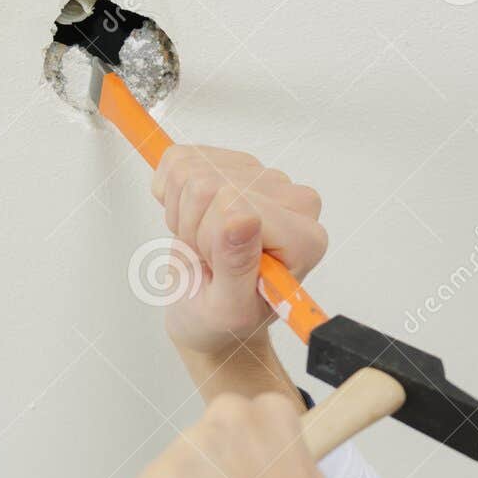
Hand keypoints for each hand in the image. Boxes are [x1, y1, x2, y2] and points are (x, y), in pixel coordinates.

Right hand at [149, 146, 327, 355]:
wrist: (208, 311)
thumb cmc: (223, 318)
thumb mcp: (230, 309)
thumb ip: (238, 266)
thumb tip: (243, 218)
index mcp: (304, 237)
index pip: (235, 205)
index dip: (210, 240)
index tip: (221, 269)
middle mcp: (293, 201)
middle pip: (211, 185)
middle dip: (196, 229)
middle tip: (210, 259)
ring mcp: (264, 177)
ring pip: (192, 170)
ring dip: (184, 214)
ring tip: (204, 244)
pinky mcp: (233, 163)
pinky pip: (179, 160)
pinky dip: (172, 194)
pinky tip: (194, 220)